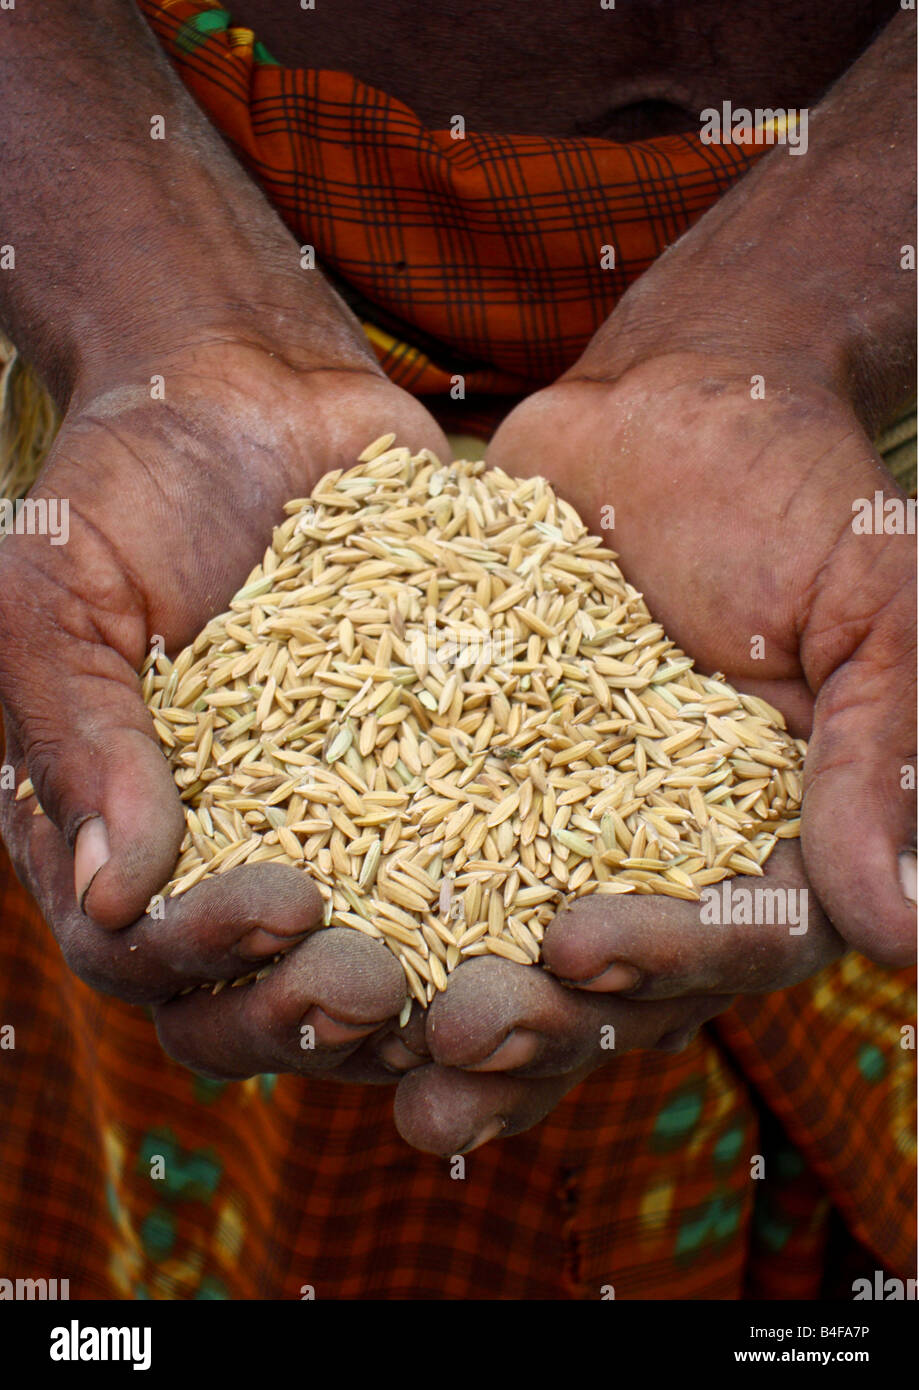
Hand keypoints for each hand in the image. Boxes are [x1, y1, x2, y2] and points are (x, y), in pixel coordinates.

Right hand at [0, 335, 446, 1082]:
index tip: (283, 902)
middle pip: (255, 994)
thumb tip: (119, 892)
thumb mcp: (53, 595)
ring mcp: (335, 828)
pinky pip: (472, 860)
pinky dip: (516, 894)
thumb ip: (77, 736)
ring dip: (420, 996)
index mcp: (117, 833)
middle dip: (308, 1011)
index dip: (205, 955)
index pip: (140, 950)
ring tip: (480, 981)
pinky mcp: (430, 780)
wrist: (250, 392)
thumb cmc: (125, 486)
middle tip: (373, 984)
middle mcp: (227, 854)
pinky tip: (571, 896)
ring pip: (370, 961)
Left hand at [391, 286, 914, 1151]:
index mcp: (785, 843)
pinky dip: (394, 914)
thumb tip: (897, 934)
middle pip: (623, 984)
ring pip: (526, 954)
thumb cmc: (794, 493)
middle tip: (457, 1031)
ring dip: (462, 1009)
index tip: (582, 944)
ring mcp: (575, 834)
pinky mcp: (485, 788)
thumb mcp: (873, 608)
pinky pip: (442, 865)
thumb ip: (885, 757)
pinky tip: (317, 953)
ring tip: (379, 1043)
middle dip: (544, 1018)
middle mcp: (677, 862)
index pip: (744, 940)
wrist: (670, 410)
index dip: (670, 959)